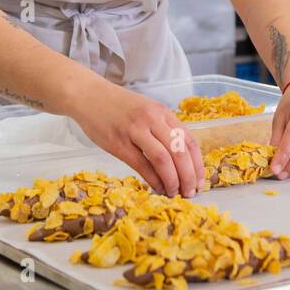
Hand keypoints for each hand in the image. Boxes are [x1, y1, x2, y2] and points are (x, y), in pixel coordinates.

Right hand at [71, 82, 204, 197]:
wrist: (88, 95)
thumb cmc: (118, 106)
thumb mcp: (146, 111)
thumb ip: (163, 129)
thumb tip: (181, 160)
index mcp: (163, 113)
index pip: (190, 141)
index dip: (198, 165)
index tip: (201, 182)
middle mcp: (152, 120)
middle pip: (180, 152)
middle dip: (189, 177)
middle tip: (190, 193)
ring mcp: (135, 131)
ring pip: (163, 160)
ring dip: (173, 181)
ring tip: (175, 194)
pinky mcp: (118, 143)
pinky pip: (142, 165)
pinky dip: (153, 181)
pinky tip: (157, 189)